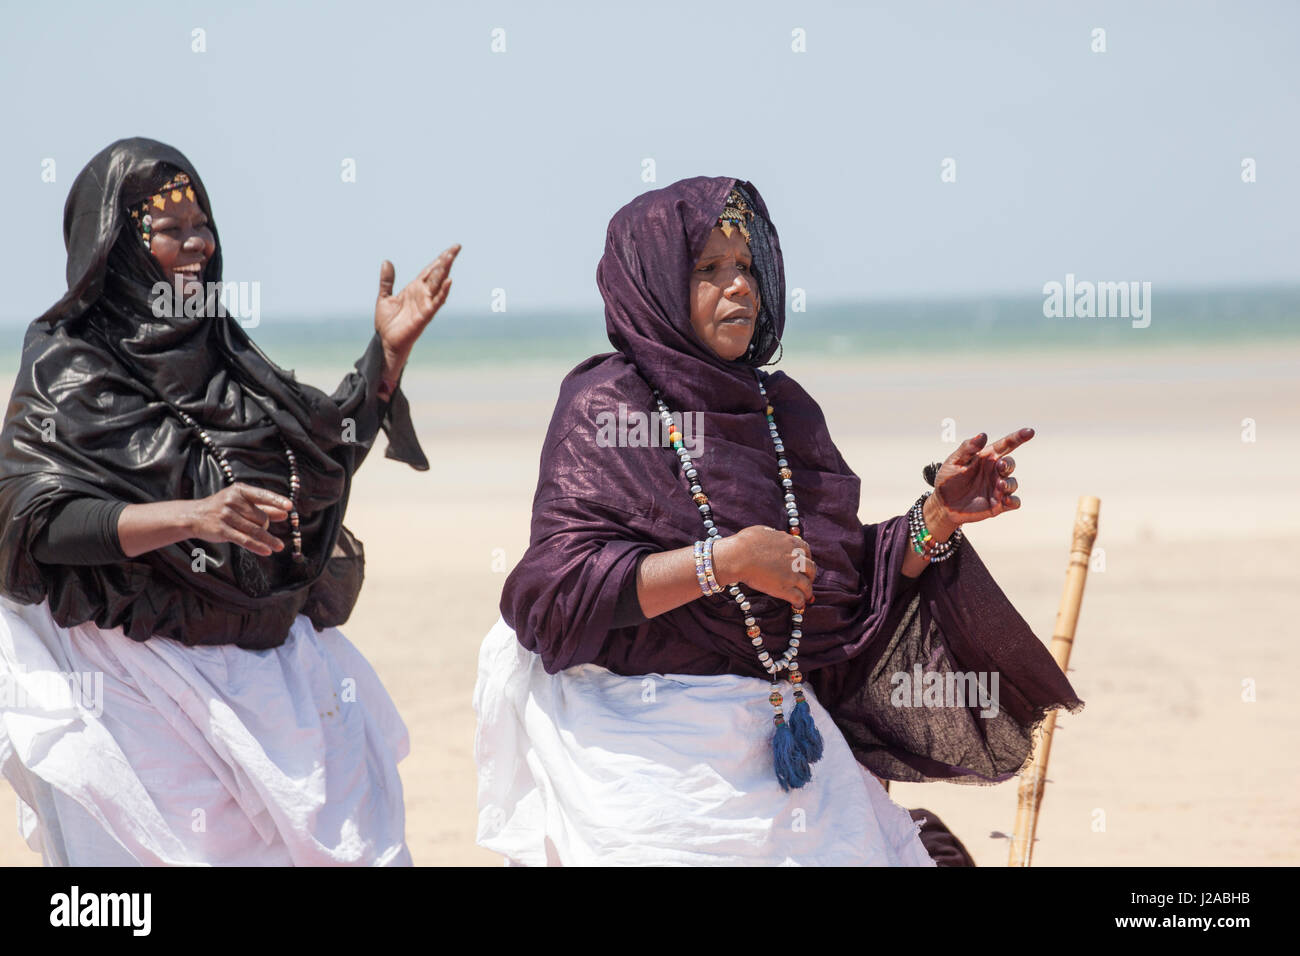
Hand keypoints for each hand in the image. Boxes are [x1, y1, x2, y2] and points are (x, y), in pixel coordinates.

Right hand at [189, 483, 292, 556]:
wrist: (194, 516)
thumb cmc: (223, 508)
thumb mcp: (241, 503)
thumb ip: (264, 508)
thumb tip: (284, 514)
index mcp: (239, 490)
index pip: (262, 495)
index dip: (276, 501)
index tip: (289, 506)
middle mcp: (232, 501)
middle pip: (261, 517)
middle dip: (265, 525)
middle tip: (262, 528)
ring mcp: (226, 515)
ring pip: (255, 530)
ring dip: (268, 540)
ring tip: (279, 546)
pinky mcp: (222, 530)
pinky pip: (245, 540)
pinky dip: (257, 546)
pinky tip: (267, 551)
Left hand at [373, 244, 460, 388]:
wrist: (386, 342)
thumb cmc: (387, 323)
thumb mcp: (384, 297)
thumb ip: (387, 280)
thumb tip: (387, 262)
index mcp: (414, 288)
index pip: (431, 270)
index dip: (440, 259)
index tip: (452, 249)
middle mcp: (422, 294)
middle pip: (438, 274)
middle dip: (447, 260)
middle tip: (457, 247)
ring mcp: (425, 304)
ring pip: (438, 284)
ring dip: (445, 271)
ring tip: (451, 257)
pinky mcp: (425, 315)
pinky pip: (436, 302)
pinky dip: (443, 292)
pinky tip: (449, 281)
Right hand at [714, 525, 816, 607]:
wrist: (738, 557)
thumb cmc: (745, 542)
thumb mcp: (762, 531)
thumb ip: (773, 534)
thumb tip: (774, 535)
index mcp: (791, 543)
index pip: (807, 551)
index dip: (806, 559)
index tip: (803, 564)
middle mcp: (796, 558)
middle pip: (811, 569)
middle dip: (810, 576)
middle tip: (806, 580)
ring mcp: (792, 574)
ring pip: (807, 586)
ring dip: (807, 592)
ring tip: (805, 597)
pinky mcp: (785, 588)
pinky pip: (798, 598)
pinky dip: (800, 603)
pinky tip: (798, 606)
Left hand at [932, 427, 1033, 524]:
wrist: (943, 504)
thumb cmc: (948, 478)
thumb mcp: (954, 461)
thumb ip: (968, 448)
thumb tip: (983, 435)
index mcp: (987, 457)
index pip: (1006, 444)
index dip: (1019, 437)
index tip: (1030, 431)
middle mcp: (995, 471)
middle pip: (1010, 464)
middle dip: (1009, 464)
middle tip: (1000, 465)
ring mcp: (998, 488)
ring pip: (1013, 483)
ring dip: (1009, 483)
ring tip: (1000, 485)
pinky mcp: (998, 504)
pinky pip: (1014, 502)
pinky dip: (1013, 501)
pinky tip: (1006, 500)